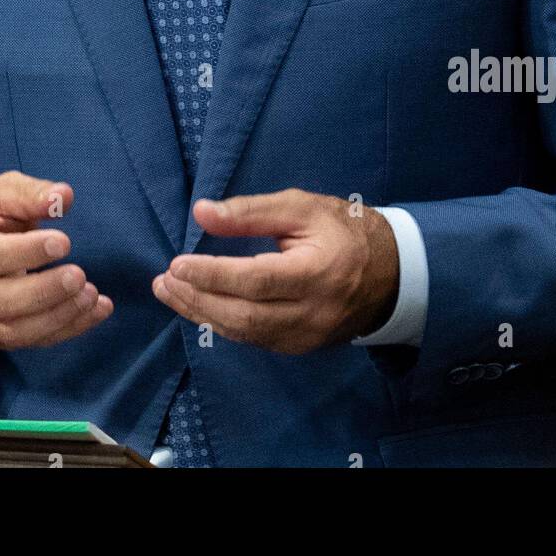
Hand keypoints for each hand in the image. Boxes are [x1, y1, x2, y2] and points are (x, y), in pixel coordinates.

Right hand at [0, 170, 112, 349]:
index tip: (64, 242)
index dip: (25, 252)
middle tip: (79, 276)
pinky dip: (65, 330)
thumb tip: (64, 196)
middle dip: (44, 293)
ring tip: (91, 296)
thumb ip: (29, 194)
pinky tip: (95, 311)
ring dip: (57, 317)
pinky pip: (27, 341)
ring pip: (12, 331)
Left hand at [151, 189, 397, 354]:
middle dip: (197, 299)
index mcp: (317, 273)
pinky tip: (200, 305)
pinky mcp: (300, 347)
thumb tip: (202, 213)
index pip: (256, 280)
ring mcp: (306, 337)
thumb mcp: (302, 207)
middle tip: (164, 280)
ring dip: (202, 314)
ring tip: (170, 292)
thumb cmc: (344, 231)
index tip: (177, 263)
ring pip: (244, 333)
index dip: (213, 274)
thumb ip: (251, 211)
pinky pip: (254, 339)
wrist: (392, 274)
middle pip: (244, 315)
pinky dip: (222, 322)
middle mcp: (312, 313)